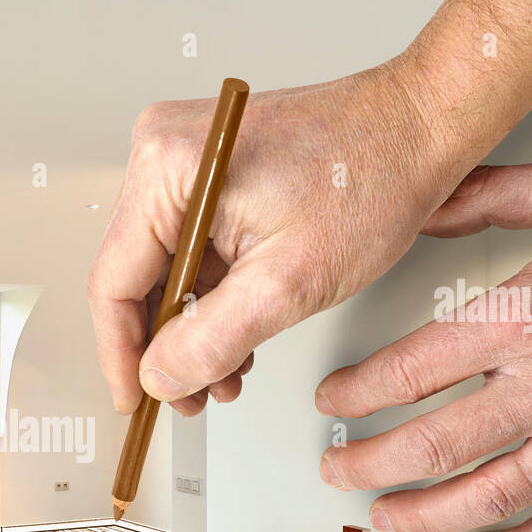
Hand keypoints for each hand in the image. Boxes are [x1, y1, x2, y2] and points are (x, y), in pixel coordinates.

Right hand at [87, 60, 456, 415]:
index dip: (120, 355)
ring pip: (164, 271)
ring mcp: (186, 162)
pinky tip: (238, 331)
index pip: (112, 283)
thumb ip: (209, 343)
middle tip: (191, 394)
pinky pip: (191, 250)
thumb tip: (160, 378)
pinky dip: (211, 297)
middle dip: (165, 346)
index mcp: (166, 170)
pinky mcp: (210, 173)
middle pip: (134, 279)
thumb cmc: (371, 178)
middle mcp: (163, 156)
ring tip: (227, 370)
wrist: (420, 130)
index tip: (133, 401)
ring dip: (191, 328)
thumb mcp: (285, 284)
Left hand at [316, 154, 531, 531]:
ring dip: (425, 516)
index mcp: (529, 316)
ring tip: (384, 518)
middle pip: (433, 445)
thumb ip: (489, 196)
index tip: (334, 401)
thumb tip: (421, 206)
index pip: (409, 372)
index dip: (355, 394)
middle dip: (368, 464)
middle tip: (336, 468)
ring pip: (489, 495)